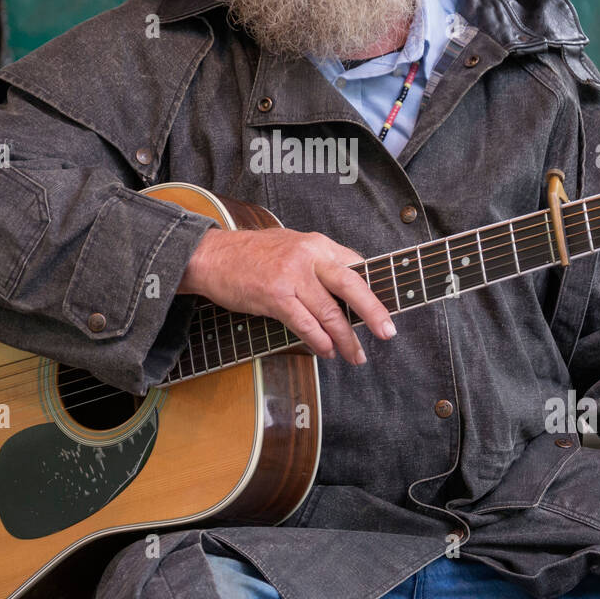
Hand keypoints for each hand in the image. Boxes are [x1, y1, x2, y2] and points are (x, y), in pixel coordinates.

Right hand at [177, 226, 395, 364]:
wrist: (211, 256)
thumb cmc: (250, 255)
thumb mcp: (291, 245)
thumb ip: (317, 262)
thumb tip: (346, 286)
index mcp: (316, 243)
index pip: (355, 265)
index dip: (373, 289)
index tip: (385, 309)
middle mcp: (308, 256)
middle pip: (351, 285)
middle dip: (373, 312)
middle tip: (388, 332)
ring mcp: (291, 276)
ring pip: (329, 312)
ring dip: (345, 338)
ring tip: (355, 354)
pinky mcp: (274, 295)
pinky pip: (305, 323)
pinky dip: (319, 341)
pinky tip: (327, 351)